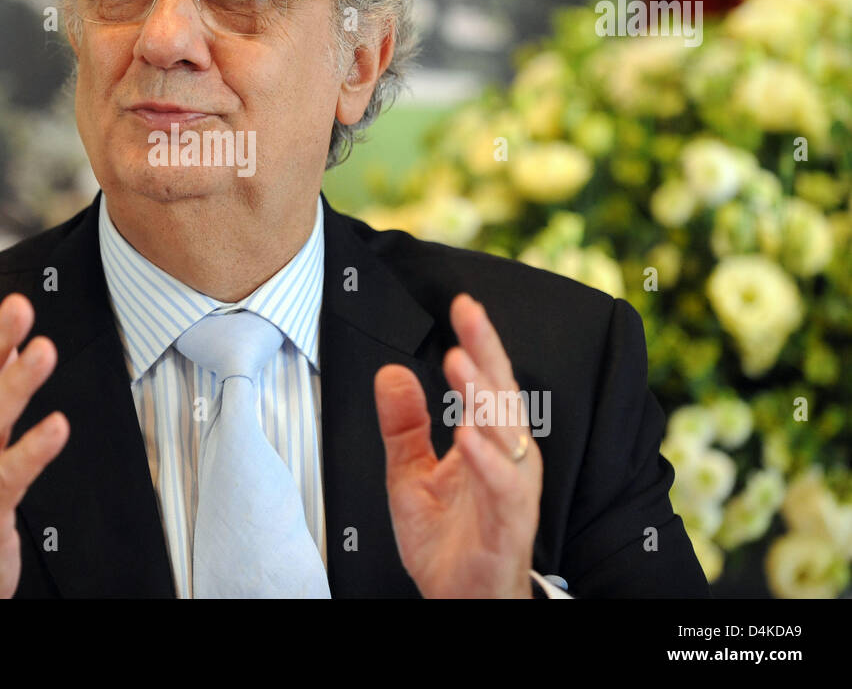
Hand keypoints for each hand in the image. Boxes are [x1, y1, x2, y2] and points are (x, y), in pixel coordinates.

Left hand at [374, 293, 541, 597]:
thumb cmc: (448, 540)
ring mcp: (512, 491)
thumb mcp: (409, 474)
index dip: (478, 341)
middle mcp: (508, 459)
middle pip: (503, 395)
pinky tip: (470, 438)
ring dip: (484, 397)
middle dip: (487, 351)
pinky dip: (489, 462)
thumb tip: (391, 372)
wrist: (462, 600)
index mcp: (489, 441)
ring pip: (508, 435)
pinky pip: (505, 489)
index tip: (463, 304)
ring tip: (462, 363)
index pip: (486, 381)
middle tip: (468, 314)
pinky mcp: (509, 525)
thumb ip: (403, 424)